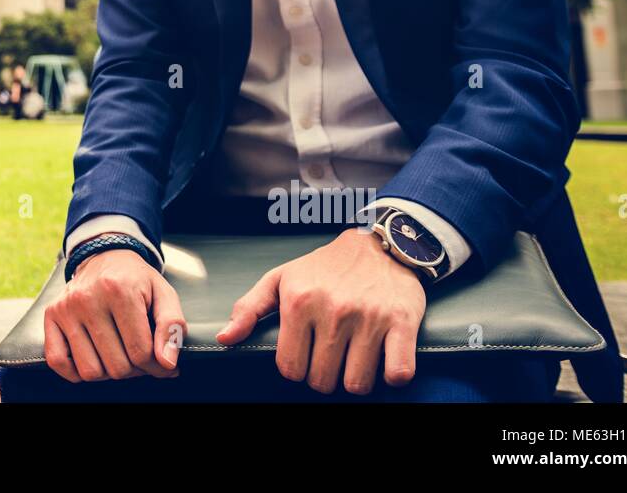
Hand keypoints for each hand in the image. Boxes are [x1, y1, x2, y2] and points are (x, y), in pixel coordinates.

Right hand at [42, 247, 184, 382]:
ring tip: (117, 354)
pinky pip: (58, 362)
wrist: (104, 256)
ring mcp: (66, 308)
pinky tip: (93, 357)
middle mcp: (87, 299)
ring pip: (90, 371)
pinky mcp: (51, 315)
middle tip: (138, 355)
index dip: (156, 366)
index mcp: (119, 290)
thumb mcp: (164, 294)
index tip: (161, 363)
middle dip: (134, 369)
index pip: (141, 352)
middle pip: (116, 367)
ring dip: (108, 371)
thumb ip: (172, 326)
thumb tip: (167, 364)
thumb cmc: (136, 280)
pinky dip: (76, 371)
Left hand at [216, 227, 425, 394]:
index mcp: (299, 301)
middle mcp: (333, 309)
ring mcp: (369, 317)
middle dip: (324, 376)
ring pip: (357, 384)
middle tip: (330, 357)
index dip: (296, 368)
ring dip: (355, 379)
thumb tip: (224, 339)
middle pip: (322, 380)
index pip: (289, 368)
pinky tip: (383, 361)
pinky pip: (398, 373)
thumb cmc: (325, 267)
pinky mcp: (402, 322)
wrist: (380, 243)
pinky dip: (392, 375)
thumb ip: (249, 309)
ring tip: (354, 359)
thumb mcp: (281, 279)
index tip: (305, 356)